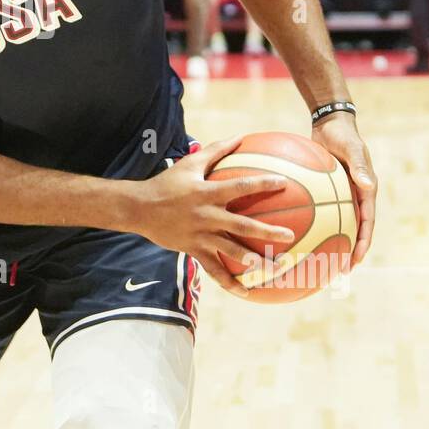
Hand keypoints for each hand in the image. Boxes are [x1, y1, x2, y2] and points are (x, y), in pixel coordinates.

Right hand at [132, 136, 295, 296]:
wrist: (139, 209)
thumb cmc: (167, 183)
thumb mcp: (190, 163)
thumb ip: (216, 150)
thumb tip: (241, 136)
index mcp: (208, 193)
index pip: (240, 187)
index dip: (262, 183)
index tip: (284, 183)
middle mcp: (207, 216)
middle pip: (242, 225)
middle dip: (267, 231)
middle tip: (289, 236)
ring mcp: (201, 236)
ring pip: (231, 252)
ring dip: (254, 261)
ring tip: (275, 269)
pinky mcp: (194, 250)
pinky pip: (214, 271)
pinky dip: (230, 283)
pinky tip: (248, 293)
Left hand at [311, 113, 377, 267]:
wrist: (331, 122)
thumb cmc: (343, 134)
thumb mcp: (352, 148)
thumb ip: (358, 166)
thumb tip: (369, 186)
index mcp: (366, 191)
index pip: (367, 223)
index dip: (362, 243)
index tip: (355, 260)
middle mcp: (356, 196)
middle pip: (354, 230)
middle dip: (348, 251)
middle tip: (339, 271)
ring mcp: (342, 194)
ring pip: (337, 223)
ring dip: (331, 241)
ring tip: (318, 259)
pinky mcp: (328, 190)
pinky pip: (320, 210)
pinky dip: (310, 222)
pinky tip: (293, 232)